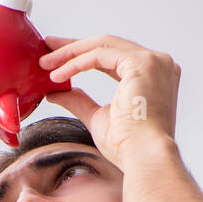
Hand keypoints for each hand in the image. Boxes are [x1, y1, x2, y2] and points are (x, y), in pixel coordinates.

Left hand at [39, 34, 180, 169]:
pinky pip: (100, 55)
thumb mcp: (97, 117)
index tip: (58, 56)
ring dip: (70, 53)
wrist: (143, 156)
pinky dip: (76, 63)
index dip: (83, 54)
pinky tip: (57, 75)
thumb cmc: (127, 146)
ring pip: (102, 45)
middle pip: (107, 45)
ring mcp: (152, 61)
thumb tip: (56, 92)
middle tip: (48, 46)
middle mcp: (157, 64)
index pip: (113, 56)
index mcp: (150, 76)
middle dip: (74, 46)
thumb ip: (80, 101)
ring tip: (45, 63)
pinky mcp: (142, 63)